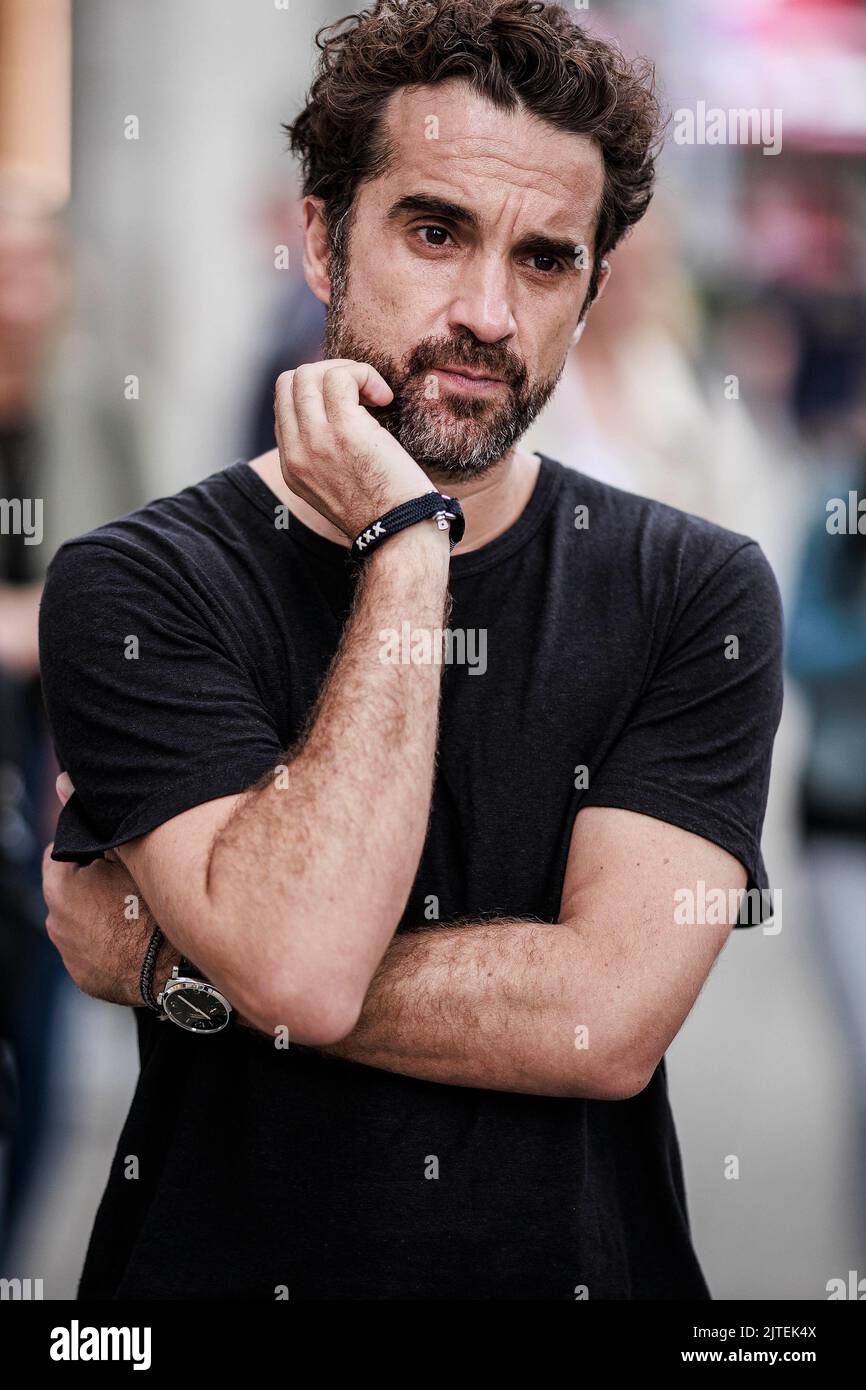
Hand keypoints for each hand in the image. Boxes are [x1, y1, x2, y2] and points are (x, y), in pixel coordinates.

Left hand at [43, 774, 177, 1005]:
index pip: (62, 850)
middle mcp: (55, 923)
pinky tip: (138, 937)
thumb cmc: (158, 905)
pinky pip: (96, 950)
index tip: (118, 850)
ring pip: (85, 919)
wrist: (182, 970)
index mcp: (59, 887)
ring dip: (103, 912)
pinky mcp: (88, 980)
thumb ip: (96, 818)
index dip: (92, 845)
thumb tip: (62, 782)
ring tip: (139, 909)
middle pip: (73, 886)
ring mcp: (71, 956)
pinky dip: (111, 941)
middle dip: (96, 880)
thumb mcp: (131, 849)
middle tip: (133, 879)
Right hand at [274, 359, 432, 537]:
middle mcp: (296, 452)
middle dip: (328, 374)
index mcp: (292, 466)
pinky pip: (341, 377)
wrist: (399, 534)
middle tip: (361, 394)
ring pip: (310, 373)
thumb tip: (344, 411)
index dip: (317, 393)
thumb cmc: (383, 509)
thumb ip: (326, 454)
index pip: (284, 405)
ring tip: (375, 396)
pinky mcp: (344, 431)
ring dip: (348, 373)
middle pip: (290, 382)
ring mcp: (315, 440)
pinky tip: (384, 398)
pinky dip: (365, 375)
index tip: (351, 405)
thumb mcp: (339, 485)